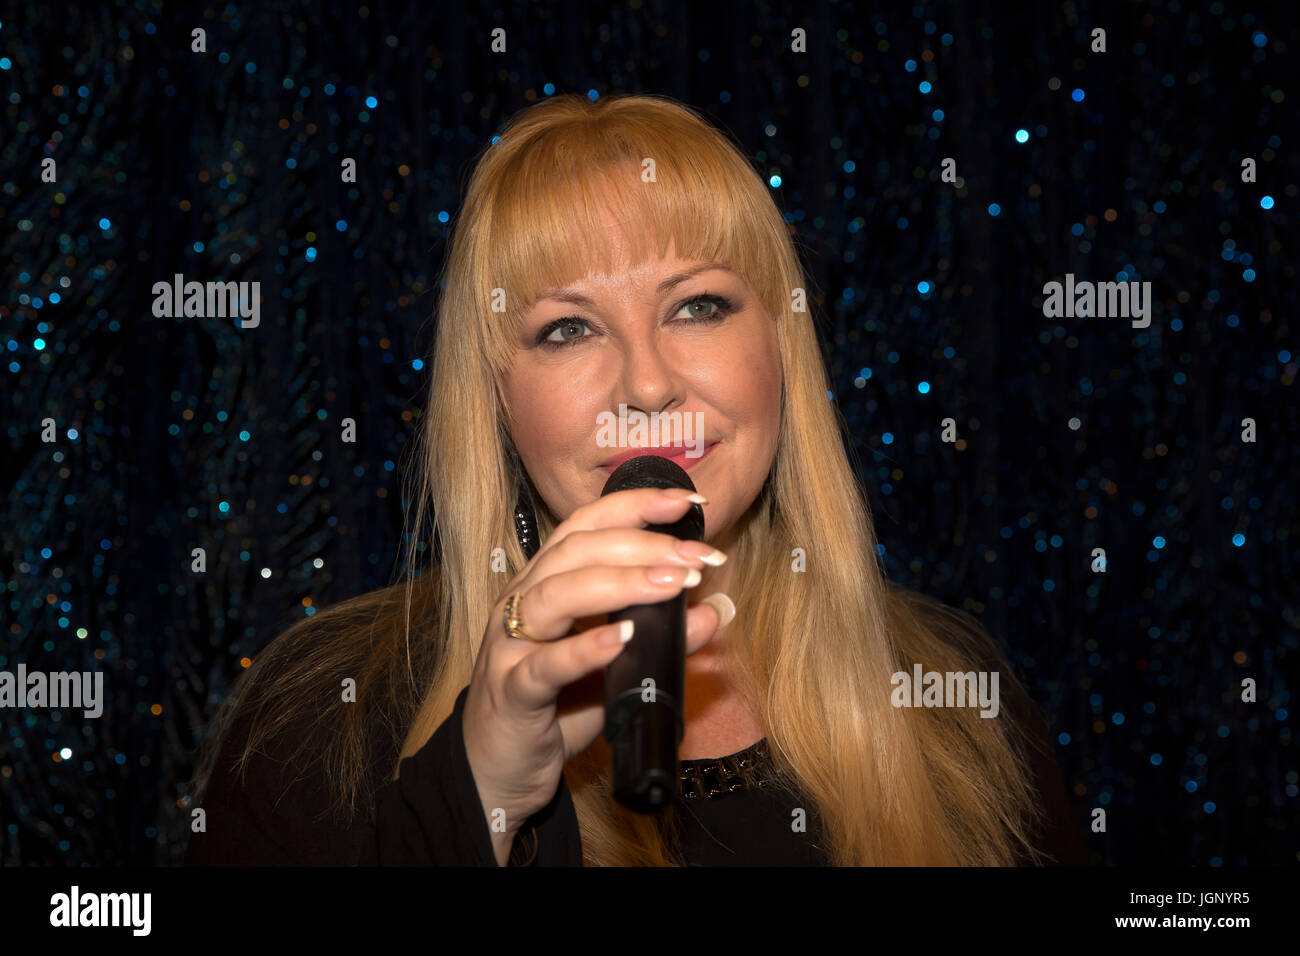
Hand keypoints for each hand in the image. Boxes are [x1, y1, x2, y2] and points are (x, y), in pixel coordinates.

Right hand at [461, 486, 729, 863]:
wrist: (497, 768)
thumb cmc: (555, 707)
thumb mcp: (616, 668)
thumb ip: (662, 638)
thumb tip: (714, 610)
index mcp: (545, 583)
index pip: (586, 526)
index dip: (635, 506)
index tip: (686, 503)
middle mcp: (522, 602)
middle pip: (577, 551)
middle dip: (644, 546)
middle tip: (697, 557)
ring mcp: (510, 646)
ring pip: (556, 595)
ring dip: (620, 583)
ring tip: (672, 585)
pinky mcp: (511, 693)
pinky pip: (545, 666)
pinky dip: (585, 648)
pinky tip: (623, 638)